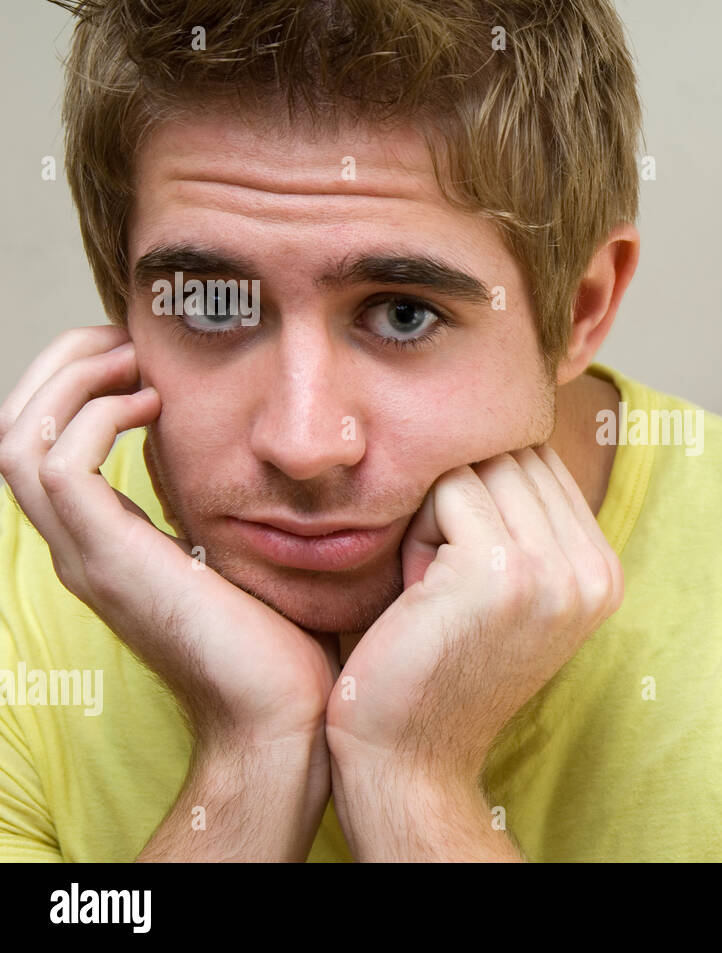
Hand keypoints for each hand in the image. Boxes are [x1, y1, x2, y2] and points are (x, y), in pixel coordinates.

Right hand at [0, 326, 336, 746]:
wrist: (281, 716)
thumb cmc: (282, 640)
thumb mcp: (243, 554)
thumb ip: (223, 507)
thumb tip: (246, 454)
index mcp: (108, 543)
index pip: (53, 443)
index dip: (82, 384)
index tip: (143, 354)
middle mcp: (82, 547)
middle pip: (16, 429)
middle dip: (63, 365)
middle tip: (126, 338)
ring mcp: (87, 555)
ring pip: (20, 439)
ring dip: (72, 381)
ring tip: (135, 359)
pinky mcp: (108, 560)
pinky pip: (61, 466)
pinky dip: (97, 418)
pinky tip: (154, 407)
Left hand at [324, 444, 622, 781]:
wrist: (408, 759)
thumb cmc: (437, 667)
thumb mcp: (507, 589)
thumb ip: (526, 519)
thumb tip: (507, 425)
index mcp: (604, 572)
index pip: (543, 465)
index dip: (485, 497)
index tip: (461, 573)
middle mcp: (595, 570)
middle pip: (515, 456)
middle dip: (461, 499)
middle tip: (438, 581)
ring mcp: (556, 571)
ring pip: (483, 466)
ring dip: (437, 515)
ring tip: (430, 588)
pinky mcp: (504, 570)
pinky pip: (449, 489)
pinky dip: (416, 534)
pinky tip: (417, 597)